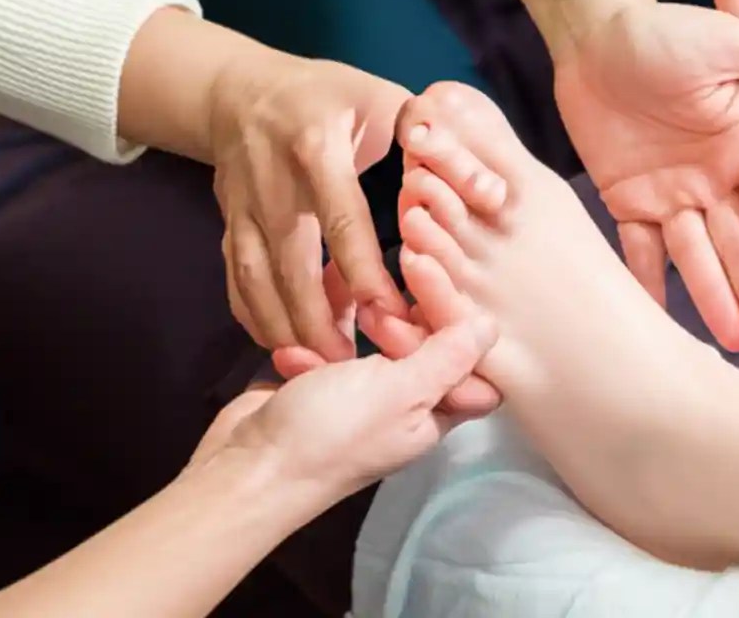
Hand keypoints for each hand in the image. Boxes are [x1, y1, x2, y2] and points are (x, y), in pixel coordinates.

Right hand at [190, 314, 498, 511]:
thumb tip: (491, 327)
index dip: (457, 314)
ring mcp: (361, 393)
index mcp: (435, 411)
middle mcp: (405, 403)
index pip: (469, 355)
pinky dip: (322, 332)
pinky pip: (334, 342)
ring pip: (376, 338)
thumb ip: (447, 358)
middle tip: (384, 291)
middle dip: (405, 311)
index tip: (429, 273)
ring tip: (347, 301)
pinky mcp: (322, 383)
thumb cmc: (331, 433)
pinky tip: (312, 313)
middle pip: (424, 340)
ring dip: (360, 318)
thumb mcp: (399, 392)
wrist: (247, 466)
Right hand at [209, 54, 410, 361]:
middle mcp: (272, 177)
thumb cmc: (334, 97)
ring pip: (256, 278)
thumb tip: (493, 193)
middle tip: (351, 364)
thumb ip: (440, 144)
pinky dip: (256, 317)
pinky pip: (235, 280)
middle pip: (290, 261)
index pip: (342, 220)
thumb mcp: (386, 100)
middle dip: (317, 318)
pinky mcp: (227, 224)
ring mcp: (241, 204)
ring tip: (320, 364)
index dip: (364, 272)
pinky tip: (282, 345)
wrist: (242, 90)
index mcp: (317, 145)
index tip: (390, 314)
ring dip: (285, 326)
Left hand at [553, 0, 738, 352]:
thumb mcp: (722, 40)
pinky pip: (641, 250)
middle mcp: (719, 178)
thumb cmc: (660, 32)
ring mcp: (677, 194)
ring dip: (717, 298)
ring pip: (699, 256)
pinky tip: (660, 325)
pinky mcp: (632, 202)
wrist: (594, 36)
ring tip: (737, 343)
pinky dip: (649, 284)